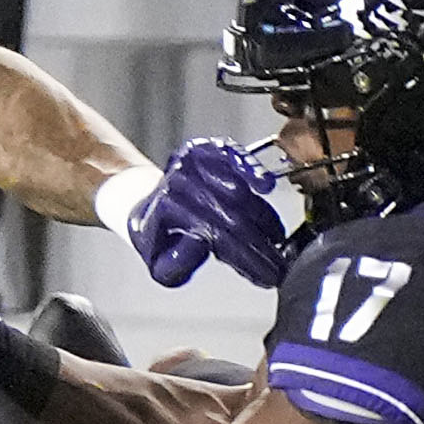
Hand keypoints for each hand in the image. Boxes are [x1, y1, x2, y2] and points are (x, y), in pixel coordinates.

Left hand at [126, 139, 290, 288]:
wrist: (145, 201)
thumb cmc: (158, 234)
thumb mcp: (160, 262)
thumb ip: (176, 263)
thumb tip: (198, 244)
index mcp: (166, 214)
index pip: (217, 238)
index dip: (247, 259)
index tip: (268, 274)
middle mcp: (177, 187)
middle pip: (232, 218)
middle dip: (259, 244)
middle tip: (278, 262)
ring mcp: (189, 165)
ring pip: (235, 190)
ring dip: (261, 215)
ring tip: (276, 236)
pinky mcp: (201, 149)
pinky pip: (229, 154)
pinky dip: (249, 167)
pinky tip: (264, 183)